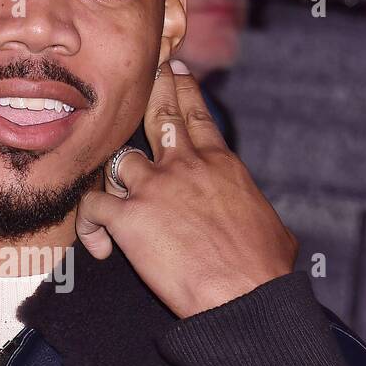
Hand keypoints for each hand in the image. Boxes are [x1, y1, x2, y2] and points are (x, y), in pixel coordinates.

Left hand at [75, 63, 298, 318]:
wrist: (245, 293)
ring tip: (116, 201)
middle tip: (140, 78)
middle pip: (158, 115)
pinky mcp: (128, 218)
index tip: (174, 72)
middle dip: (148, 93)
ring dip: (115, 180)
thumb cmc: (264, 269)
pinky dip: (91, 226)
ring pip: (118, 161)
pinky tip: (102, 246)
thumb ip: (256, 215)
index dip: (183, 90)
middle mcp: (185, 167)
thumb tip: (270, 230)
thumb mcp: (275, 229)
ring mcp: (153, 188)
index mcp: (222, 166)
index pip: (197, 116)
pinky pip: (92, 207)